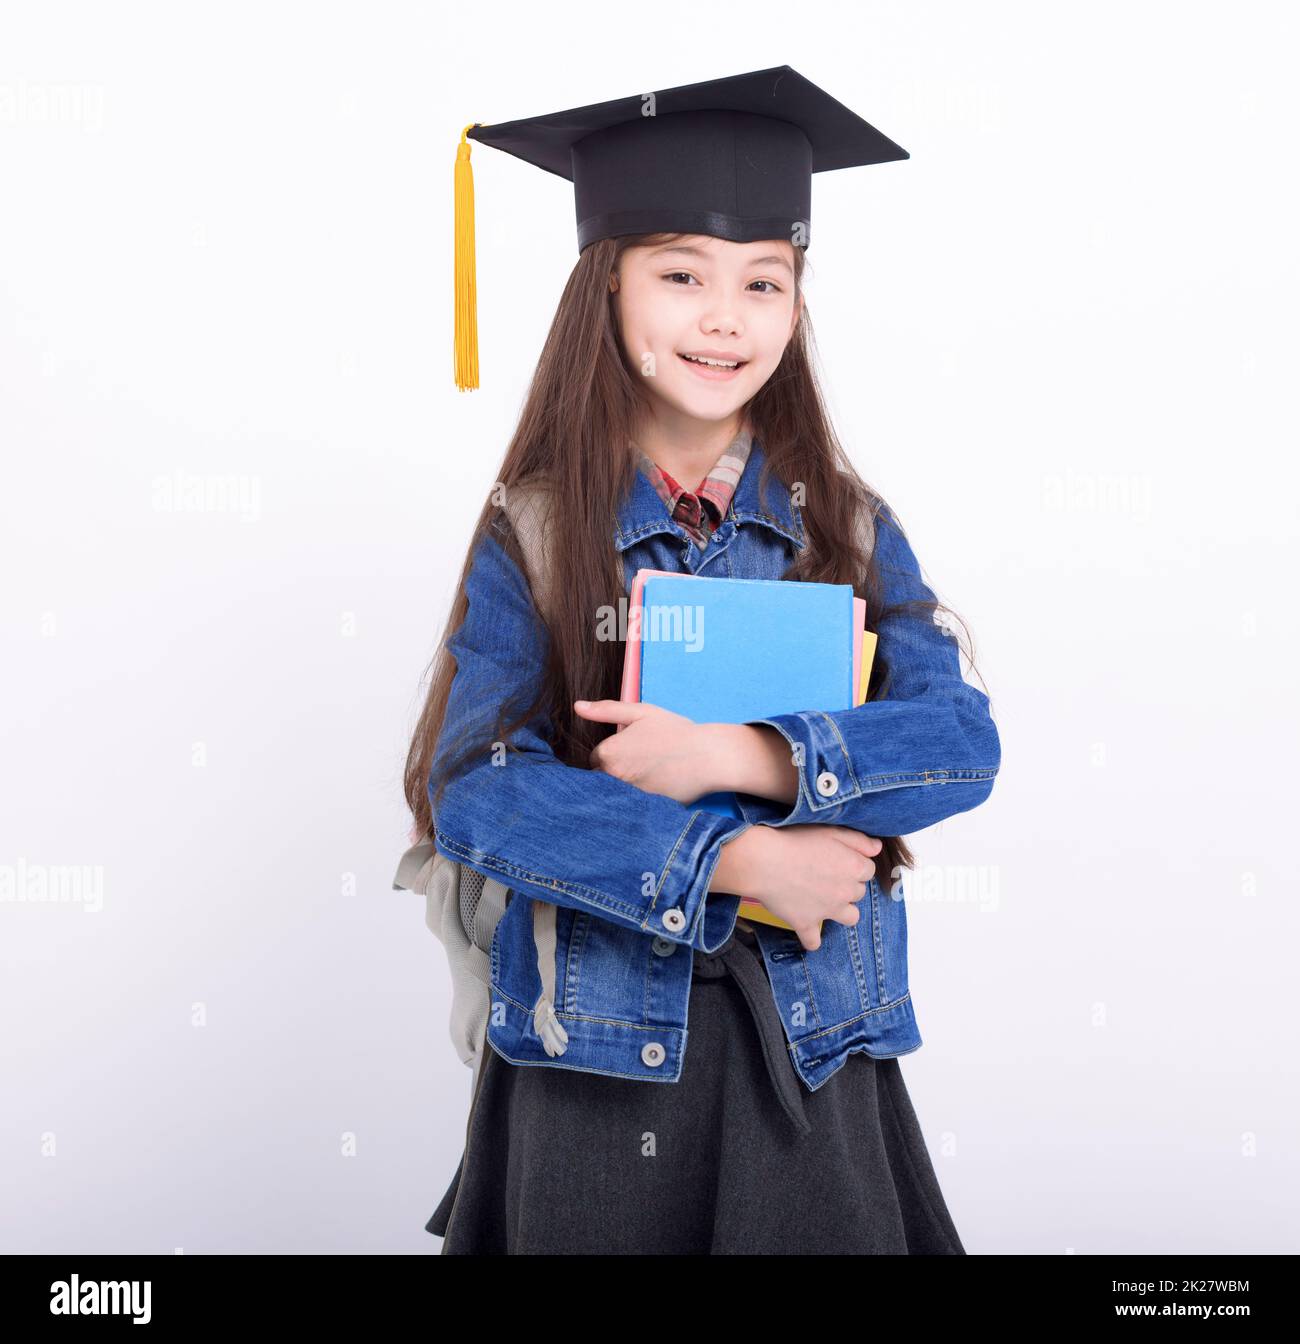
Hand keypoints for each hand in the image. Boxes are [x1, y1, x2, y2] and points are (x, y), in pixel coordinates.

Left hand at [574, 699, 718, 805]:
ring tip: (651, 773)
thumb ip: (605, 710)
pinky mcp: (645, 811)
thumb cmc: (675, 731)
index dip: (612, 752)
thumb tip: (577, 706)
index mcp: (608, 755)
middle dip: (615, 771)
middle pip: (602, 779)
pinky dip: (641, 799)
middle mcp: (614, 779)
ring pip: (616, 794)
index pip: (595, 759)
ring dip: (626, 786)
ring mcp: (629, 798)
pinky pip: (633, 806)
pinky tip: (658, 786)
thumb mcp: (640, 712)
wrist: (709, 756)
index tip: (629, 748)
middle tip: (641, 761)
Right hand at [712, 824, 882, 951]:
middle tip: (825, 874)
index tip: (837, 859)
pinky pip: (814, 941)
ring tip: (825, 900)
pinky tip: (807, 928)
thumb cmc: (795, 840)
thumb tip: (877, 849)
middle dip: (847, 884)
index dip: (853, 863)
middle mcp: (846, 893)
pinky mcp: (806, 924)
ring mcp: (827, 911)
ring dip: (841, 911)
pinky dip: (812, 937)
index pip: (867, 870)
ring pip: (850, 918)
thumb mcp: (831, 831)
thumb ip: (859, 840)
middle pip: (858, 892)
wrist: (763, 861)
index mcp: (854, 868)